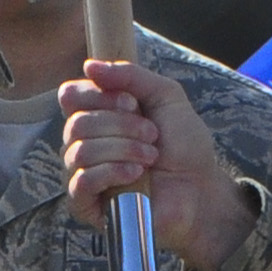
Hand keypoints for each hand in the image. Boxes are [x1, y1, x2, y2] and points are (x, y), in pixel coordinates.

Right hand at [61, 59, 258, 270]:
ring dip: (123, 149)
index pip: (70, 95)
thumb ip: (131, 76)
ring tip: (151, 157)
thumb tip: (89, 66)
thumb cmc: (184, 145)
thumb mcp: (166, 96)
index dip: (101, 96)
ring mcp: (82, 174)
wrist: (201, 188)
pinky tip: (136, 175)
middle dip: (122, 126)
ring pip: (80, 151)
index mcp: (96, 115)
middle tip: (153, 135)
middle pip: (76, 123)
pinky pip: (80, 182)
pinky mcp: (86, 204)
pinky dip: (112, 172)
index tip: (133, 104)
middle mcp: (82, 142)